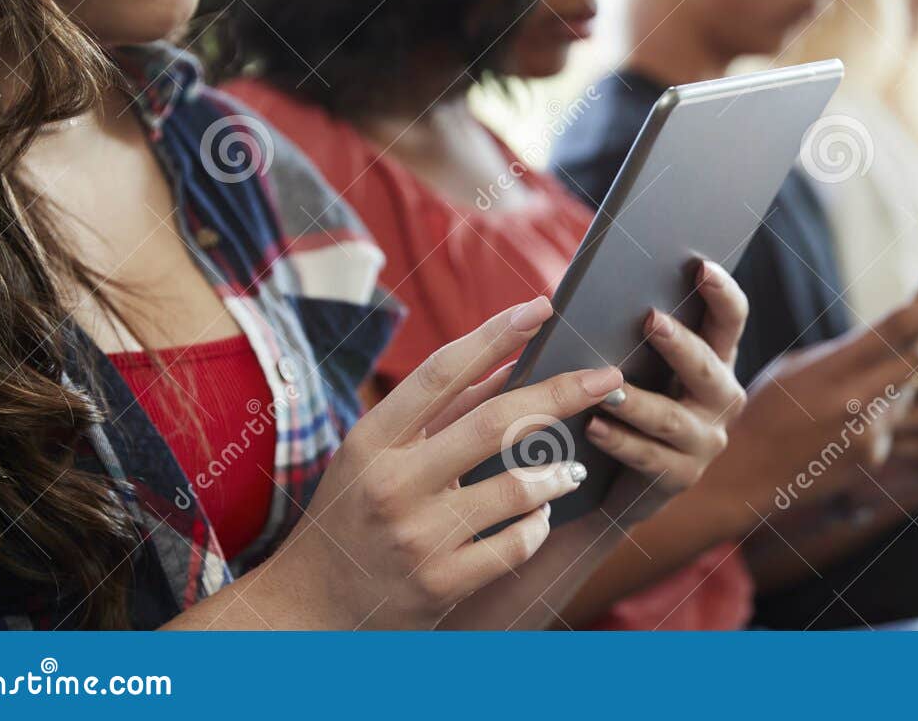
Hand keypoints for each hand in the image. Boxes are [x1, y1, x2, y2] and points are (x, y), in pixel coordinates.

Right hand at [262, 297, 623, 629]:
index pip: (439, 373)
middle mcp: (392, 485)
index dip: (494, 335)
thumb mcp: (377, 455)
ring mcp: (417, 538)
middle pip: (493, 422)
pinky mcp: (440, 586)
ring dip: (558, 473)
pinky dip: (539, 525)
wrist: (308, 609)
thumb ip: (441, 412)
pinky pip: (517, 545)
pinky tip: (539, 517)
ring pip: (517, 489)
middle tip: (610, 378)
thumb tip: (510, 361)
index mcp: (371, 441)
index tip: (541, 307)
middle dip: (562, 393)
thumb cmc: (353, 516)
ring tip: (571, 469)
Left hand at [589, 261, 749, 526]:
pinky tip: (593, 426)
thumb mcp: (640, 364)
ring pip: (672, 417)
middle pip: (707, 368)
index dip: (722, 293)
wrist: (618, 481)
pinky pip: (648, 456)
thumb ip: (637, 334)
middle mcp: (721, 399)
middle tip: (651, 319)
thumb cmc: (626, 402)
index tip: (700, 266)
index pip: (731, 320)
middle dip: (680, 344)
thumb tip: (604, 286)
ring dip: (638, 400)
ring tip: (608, 386)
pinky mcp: (680, 476)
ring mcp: (705, 440)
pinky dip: (619, 440)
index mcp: (716, 360)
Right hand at [693, 279, 917, 525]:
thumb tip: (894, 333)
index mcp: (833, 368)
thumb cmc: (768, 409)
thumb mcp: (799, 368)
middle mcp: (856, 402)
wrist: (745, 471)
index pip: (898, 326)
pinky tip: (898, 416)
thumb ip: (849, 353)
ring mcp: (871, 436)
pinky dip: (913, 420)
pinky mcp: (877, 461)